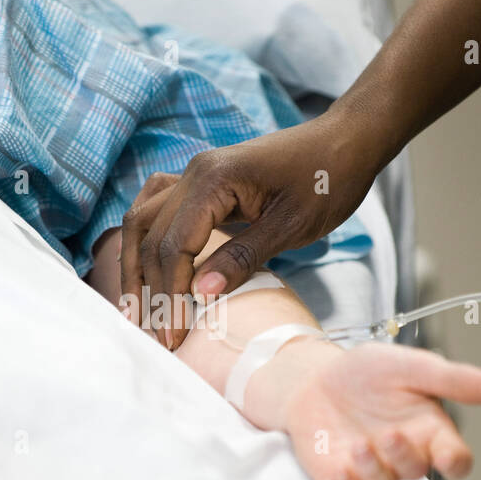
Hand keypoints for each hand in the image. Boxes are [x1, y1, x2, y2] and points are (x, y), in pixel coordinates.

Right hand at [119, 109, 382, 350]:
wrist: (345, 143)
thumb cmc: (327, 180)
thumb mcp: (291, 226)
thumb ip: (242, 258)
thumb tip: (199, 294)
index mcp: (214, 179)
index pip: (175, 247)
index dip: (170, 295)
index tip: (174, 336)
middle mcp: (193, 173)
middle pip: (151, 238)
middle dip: (150, 290)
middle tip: (158, 336)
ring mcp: (193, 174)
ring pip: (143, 221)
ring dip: (136, 266)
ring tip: (136, 310)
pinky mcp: (202, 182)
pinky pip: (157, 208)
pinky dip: (146, 239)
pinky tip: (143, 264)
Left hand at [244, 337, 480, 479]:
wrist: (312, 379)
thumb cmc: (365, 374)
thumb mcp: (409, 366)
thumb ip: (452, 379)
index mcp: (429, 432)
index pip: (456, 460)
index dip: (456, 463)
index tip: (449, 457)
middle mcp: (404, 457)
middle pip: (418, 473)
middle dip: (405, 457)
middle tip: (388, 434)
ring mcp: (372, 472)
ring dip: (374, 472)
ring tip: (358, 445)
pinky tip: (340, 471)